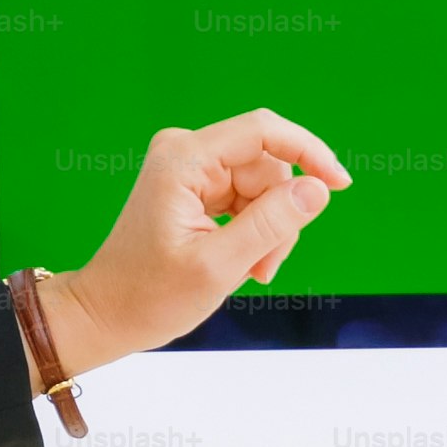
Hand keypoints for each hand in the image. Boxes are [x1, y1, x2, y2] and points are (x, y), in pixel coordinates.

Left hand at [43, 109, 352, 375]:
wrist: (107, 315)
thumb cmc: (151, 296)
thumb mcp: (220, 265)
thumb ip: (272, 224)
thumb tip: (319, 189)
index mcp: (184, 160)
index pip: (264, 132)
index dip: (309, 153)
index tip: (339, 187)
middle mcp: (185, 152)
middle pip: (268, 166)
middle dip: (280, 215)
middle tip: (266, 265)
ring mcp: (189, 168)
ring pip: (264, 186)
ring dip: (268, 230)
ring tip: (252, 271)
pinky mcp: (195, 185)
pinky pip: (248, 197)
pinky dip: (254, 231)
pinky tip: (241, 262)